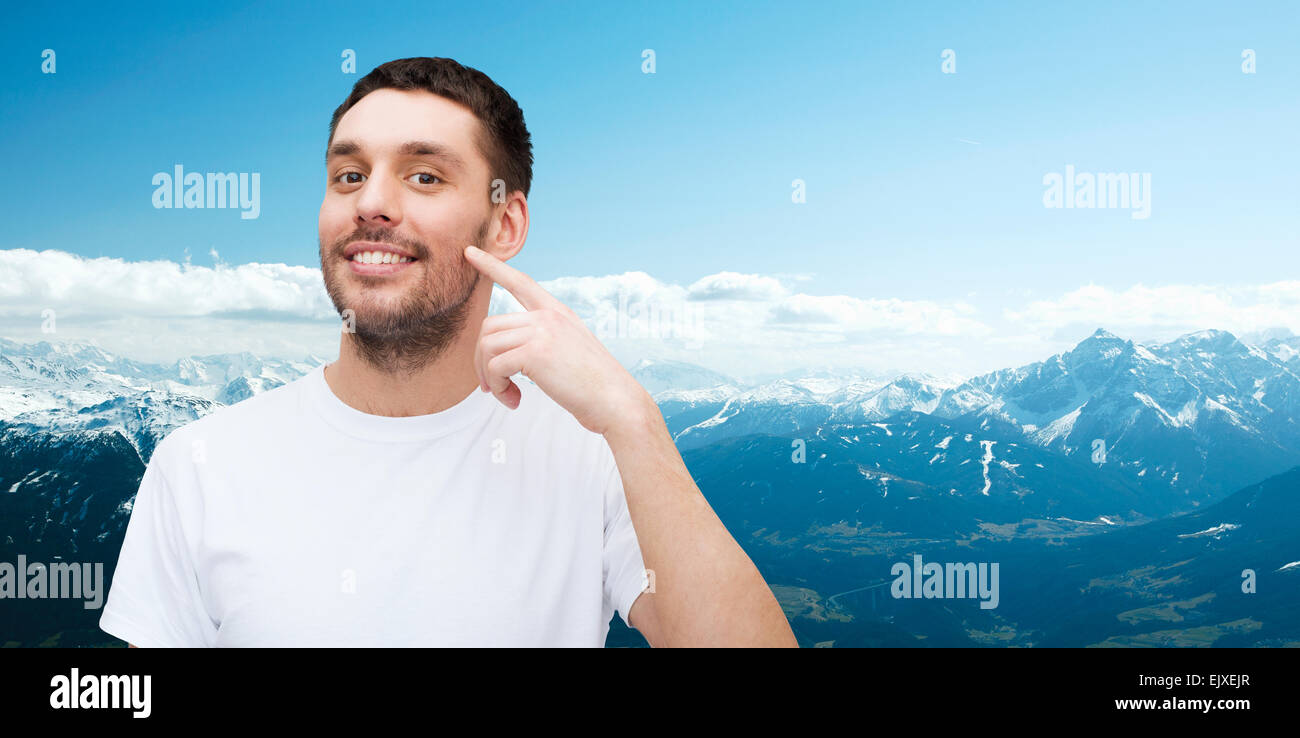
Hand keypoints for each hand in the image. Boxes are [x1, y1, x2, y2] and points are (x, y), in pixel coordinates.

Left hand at [464, 245, 652, 435]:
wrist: (615, 400)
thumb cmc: (594, 385)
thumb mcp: (570, 350)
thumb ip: (543, 341)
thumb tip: (508, 354)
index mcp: (558, 313)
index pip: (520, 282)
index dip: (493, 266)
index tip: (470, 252)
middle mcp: (548, 317)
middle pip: (490, 327)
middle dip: (481, 359)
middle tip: (491, 386)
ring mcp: (542, 332)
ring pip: (487, 347)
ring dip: (489, 377)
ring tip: (505, 395)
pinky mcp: (535, 353)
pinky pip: (495, 367)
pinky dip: (498, 388)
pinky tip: (515, 400)